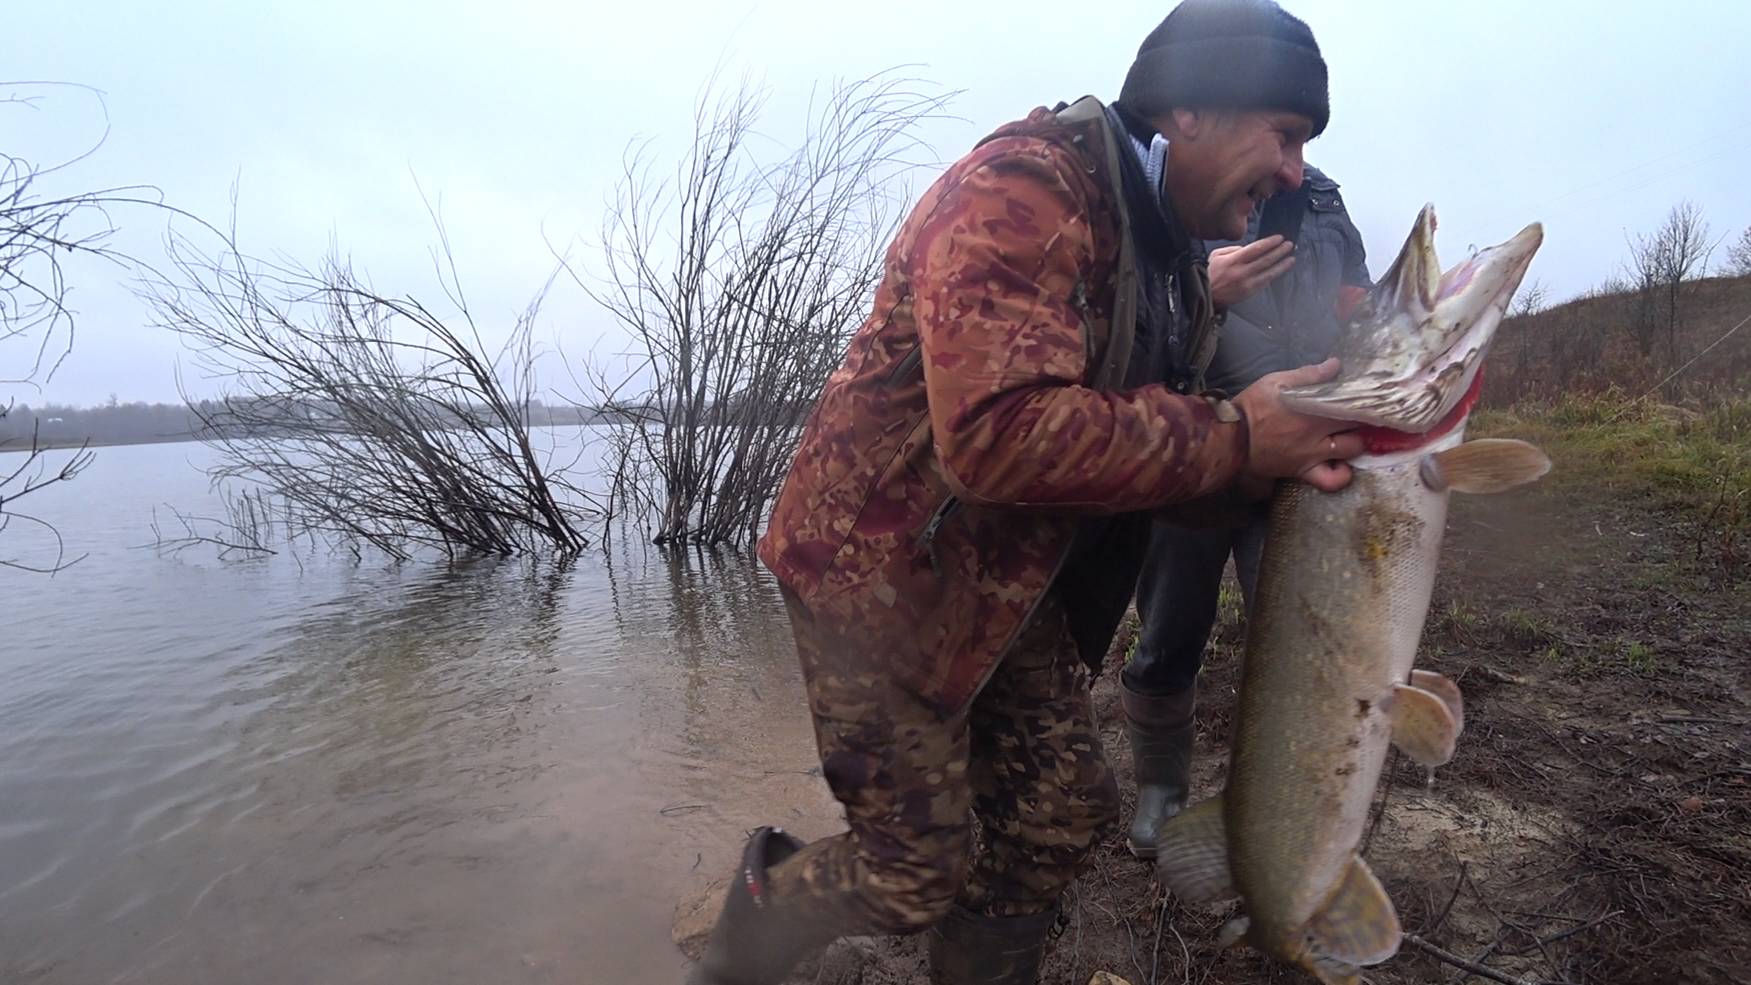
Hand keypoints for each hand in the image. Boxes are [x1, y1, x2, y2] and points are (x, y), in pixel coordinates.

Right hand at [1208, 235, 1294, 307]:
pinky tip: (1280, 271)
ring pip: (1269, 273)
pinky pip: (1264, 283)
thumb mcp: (1216, 255)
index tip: (1279, 238)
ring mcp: (1247, 283)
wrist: (1204, 295)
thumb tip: (1247, 248)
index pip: (1257, 248)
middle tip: (1289, 245)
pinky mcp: (1248, 293)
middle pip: (1266, 259)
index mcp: (1234, 260)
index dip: (1270, 242)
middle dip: (1279, 251)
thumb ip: (1232, 249)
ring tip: (1291, 259)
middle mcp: (1242, 271)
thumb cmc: (1209, 274)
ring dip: (1282, 265)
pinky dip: (1273, 276)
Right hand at [1232, 358, 1365, 492]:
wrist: (1231, 439)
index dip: (1369, 401)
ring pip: (1351, 452)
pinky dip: (1341, 476)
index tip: (1375, 398)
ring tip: (1356, 438)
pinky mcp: (1304, 472)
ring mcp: (1314, 455)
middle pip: (1358, 427)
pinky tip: (1342, 467)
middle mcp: (1320, 433)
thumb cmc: (1253, 407)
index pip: (1353, 404)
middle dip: (1367, 422)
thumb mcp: (1276, 381)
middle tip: (1367, 417)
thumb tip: (1335, 364)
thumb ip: (1308, 374)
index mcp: (1316, 409)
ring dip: (1358, 444)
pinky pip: (1330, 481)